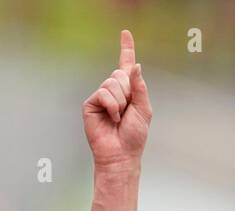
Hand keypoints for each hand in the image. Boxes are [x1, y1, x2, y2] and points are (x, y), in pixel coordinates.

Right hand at [83, 29, 152, 168]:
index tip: (125, 33)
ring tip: (118, 117)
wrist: (121, 154)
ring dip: (120, 102)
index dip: (126, 49)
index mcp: (128, 91)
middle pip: (120, 74)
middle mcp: (113, 90)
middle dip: (128, 93)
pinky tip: (111, 118)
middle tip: (126, 111)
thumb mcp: (144, 109)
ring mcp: (101, 96)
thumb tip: (135, 65)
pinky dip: (111, 106)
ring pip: (112, 83)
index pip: (126, 65)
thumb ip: (140, 87)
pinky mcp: (91, 103)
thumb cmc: (134, 136)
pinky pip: (103, 93)